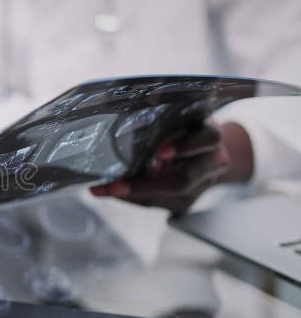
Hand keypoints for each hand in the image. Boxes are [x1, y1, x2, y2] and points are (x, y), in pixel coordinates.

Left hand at [91, 122, 252, 213]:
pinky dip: (132, 198)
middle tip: (116, 185)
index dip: (184, 146)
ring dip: (133, 195)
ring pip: (168, 197)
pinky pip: (158, 203)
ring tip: (104, 189)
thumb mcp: (179, 116)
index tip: (159, 152)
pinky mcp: (187, 201)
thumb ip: (162, 118)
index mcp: (211, 136)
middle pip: (183, 180)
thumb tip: (124, 114)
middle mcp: (212, 164)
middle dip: (146, 185)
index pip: (206, 139)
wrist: (208, 150)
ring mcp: (201, 186)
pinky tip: (111, 191)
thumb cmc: (185, 126)